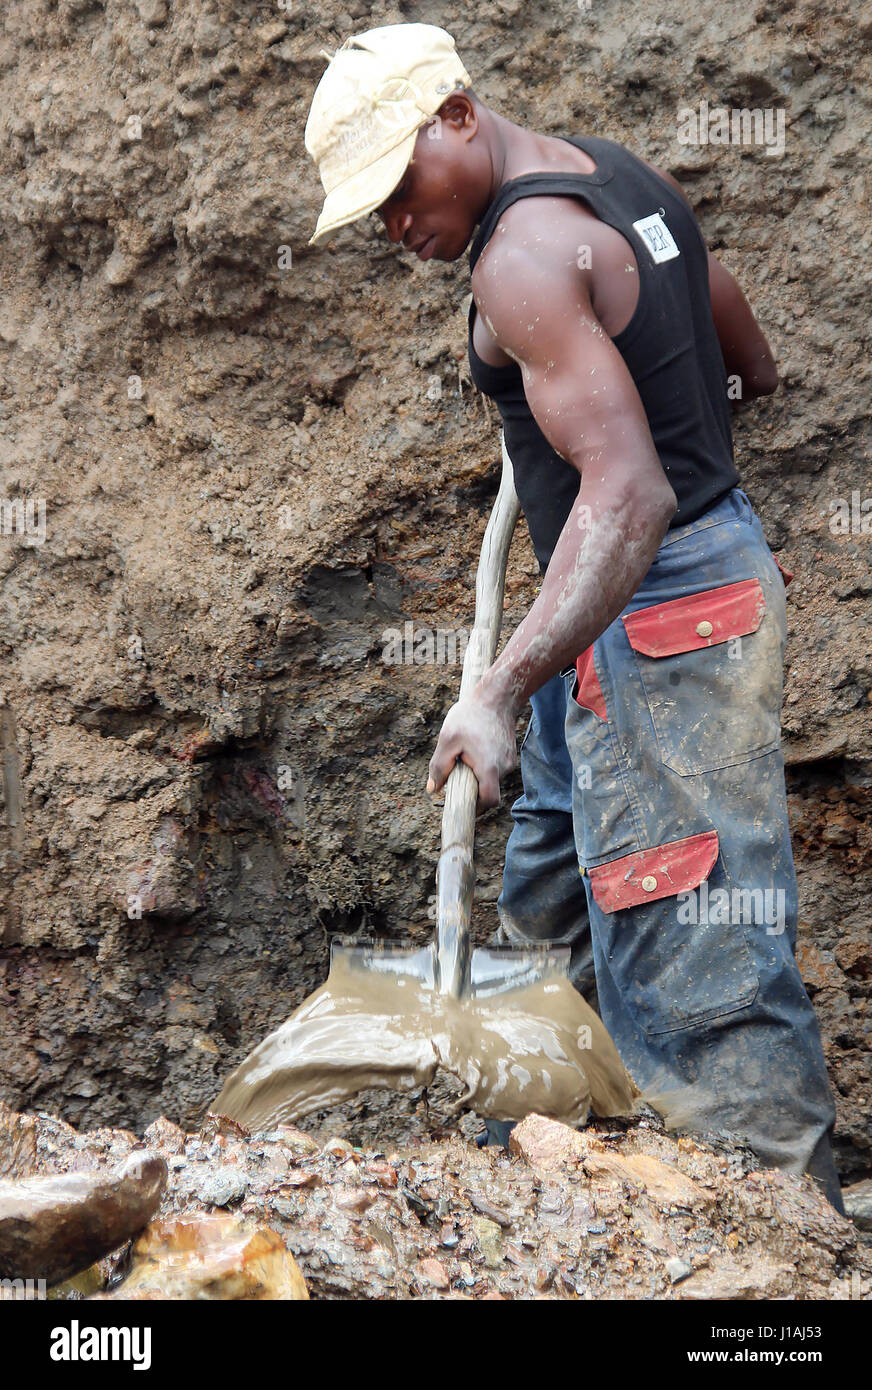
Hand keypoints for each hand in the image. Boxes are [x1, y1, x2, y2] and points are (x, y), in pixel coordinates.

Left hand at [426, 693, 517, 810]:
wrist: (496, 696)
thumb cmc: (470, 716)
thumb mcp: (447, 739)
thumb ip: (439, 767)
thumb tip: (433, 789)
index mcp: (489, 767)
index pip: (489, 801)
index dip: (477, 808)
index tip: (463, 803)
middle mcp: (503, 767)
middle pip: (488, 789)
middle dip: (472, 786)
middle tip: (458, 770)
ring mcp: (509, 760)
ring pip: (491, 777)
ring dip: (477, 772)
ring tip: (467, 752)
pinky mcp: (510, 753)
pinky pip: (495, 766)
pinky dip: (484, 763)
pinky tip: (476, 746)